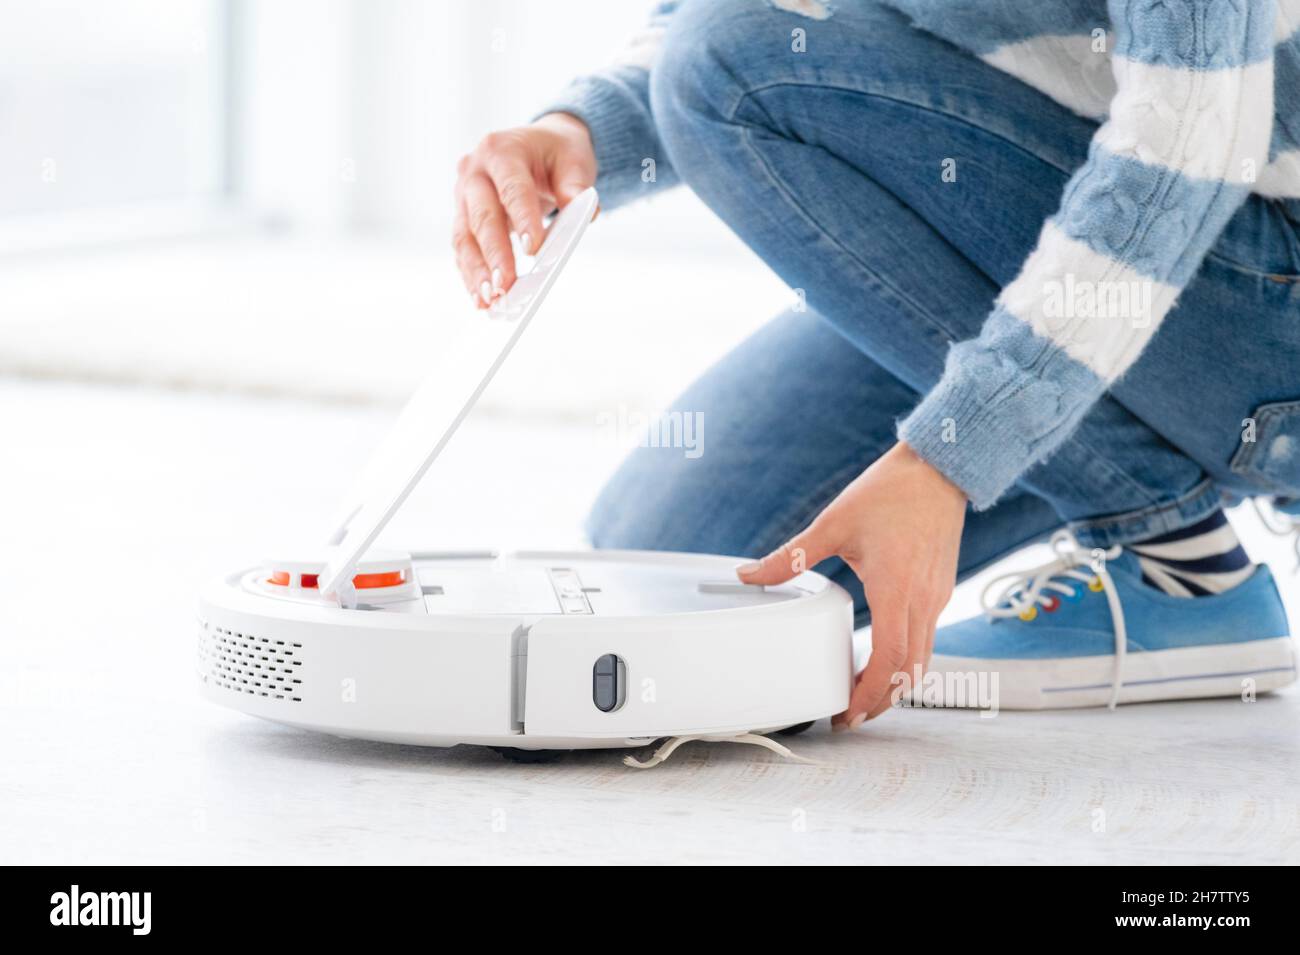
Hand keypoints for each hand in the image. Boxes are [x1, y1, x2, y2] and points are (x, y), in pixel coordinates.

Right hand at [453, 112, 596, 307]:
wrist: (536, 145)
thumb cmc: (556, 153)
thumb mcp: (574, 159)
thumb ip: (576, 186)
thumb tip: (585, 215)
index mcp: (501, 150)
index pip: (512, 188)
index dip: (522, 219)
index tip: (533, 250)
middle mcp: (474, 171)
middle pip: (482, 216)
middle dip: (494, 255)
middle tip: (505, 285)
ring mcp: (463, 195)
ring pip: (465, 237)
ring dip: (476, 272)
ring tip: (489, 301)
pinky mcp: (462, 216)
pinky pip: (463, 248)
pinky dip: (471, 274)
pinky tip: (481, 298)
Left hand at [737, 442, 966, 727]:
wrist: (939, 468)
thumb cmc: (890, 492)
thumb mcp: (833, 523)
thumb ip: (791, 557)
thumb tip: (748, 574)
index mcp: (894, 588)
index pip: (888, 660)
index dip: (868, 694)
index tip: (846, 713)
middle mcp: (921, 599)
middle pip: (909, 671)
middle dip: (880, 702)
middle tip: (849, 718)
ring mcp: (935, 596)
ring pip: (922, 659)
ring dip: (895, 684)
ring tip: (864, 698)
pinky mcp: (940, 589)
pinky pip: (926, 638)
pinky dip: (906, 660)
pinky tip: (883, 660)